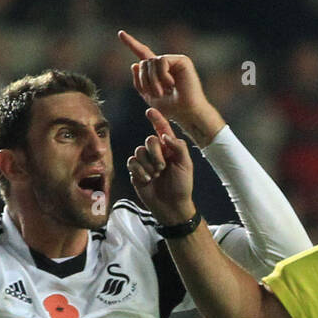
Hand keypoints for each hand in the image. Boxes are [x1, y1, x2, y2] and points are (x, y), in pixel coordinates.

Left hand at [118, 30, 223, 146]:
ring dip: (153, 81)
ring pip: (151, 62)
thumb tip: (134, 64)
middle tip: (156, 94)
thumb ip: (139, 83)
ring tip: (163, 92)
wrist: (187, 113)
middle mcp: (166, 63)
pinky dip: (162, 76)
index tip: (120, 33)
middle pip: (143, 63)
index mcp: (158, 70)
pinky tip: (172, 84)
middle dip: (144, 81)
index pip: (143, 54)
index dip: (131, 43)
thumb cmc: (172, 109)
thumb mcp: (150, 98)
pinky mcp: (182, 60)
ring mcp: (174, 60)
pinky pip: (161, 61)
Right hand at [126, 109, 195, 224]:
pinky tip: (146, 180)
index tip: (149, 111)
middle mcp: (156, 153)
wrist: (171, 207)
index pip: (162, 129)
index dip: (156, 119)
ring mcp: (146, 162)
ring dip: (148, 165)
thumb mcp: (186, 165)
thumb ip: (178, 147)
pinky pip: (132, 162)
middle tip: (162, 168)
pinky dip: (139, 171)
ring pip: (139, 151)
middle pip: (149, 140)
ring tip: (155, 176)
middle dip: (155, 154)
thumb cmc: (182, 186)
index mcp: (169, 149)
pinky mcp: (136, 172)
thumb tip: (164, 135)